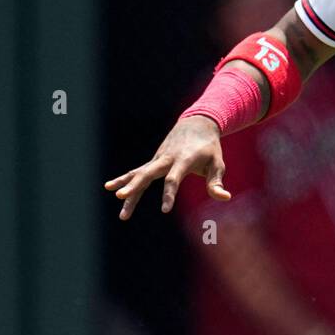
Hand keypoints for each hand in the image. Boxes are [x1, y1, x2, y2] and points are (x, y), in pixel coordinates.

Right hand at [104, 115, 229, 219]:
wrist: (197, 124)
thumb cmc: (209, 148)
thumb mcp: (217, 163)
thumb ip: (216, 182)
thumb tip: (224, 198)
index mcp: (183, 160)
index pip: (173, 179)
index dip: (169, 194)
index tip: (165, 210)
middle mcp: (167, 159)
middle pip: (148, 174)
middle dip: (134, 186)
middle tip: (121, 197)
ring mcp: (158, 159)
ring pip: (139, 173)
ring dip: (126, 186)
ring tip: (115, 198)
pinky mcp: (154, 161)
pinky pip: (138, 172)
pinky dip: (125, 179)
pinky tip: (110, 188)